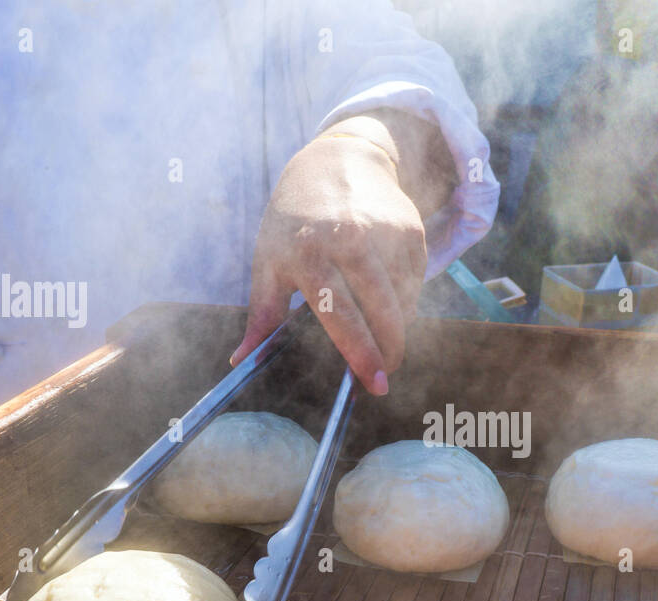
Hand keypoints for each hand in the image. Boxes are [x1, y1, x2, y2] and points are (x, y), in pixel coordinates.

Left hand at [234, 125, 429, 395]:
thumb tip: (240, 360)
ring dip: (396, 325)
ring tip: (381, 333)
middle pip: (382, 310)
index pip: (339, 312)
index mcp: (308, 250)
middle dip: (390, 350)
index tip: (373, 383)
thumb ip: (262, 314)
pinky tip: (388, 297)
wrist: (337, 160)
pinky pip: (416, 281)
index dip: (359, 352)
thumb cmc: (293, 220)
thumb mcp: (269, 261)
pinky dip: (406, 299)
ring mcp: (385, 231)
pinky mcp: (411, 229)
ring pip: (403, 300)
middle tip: (386, 375)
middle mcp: (351, 237)